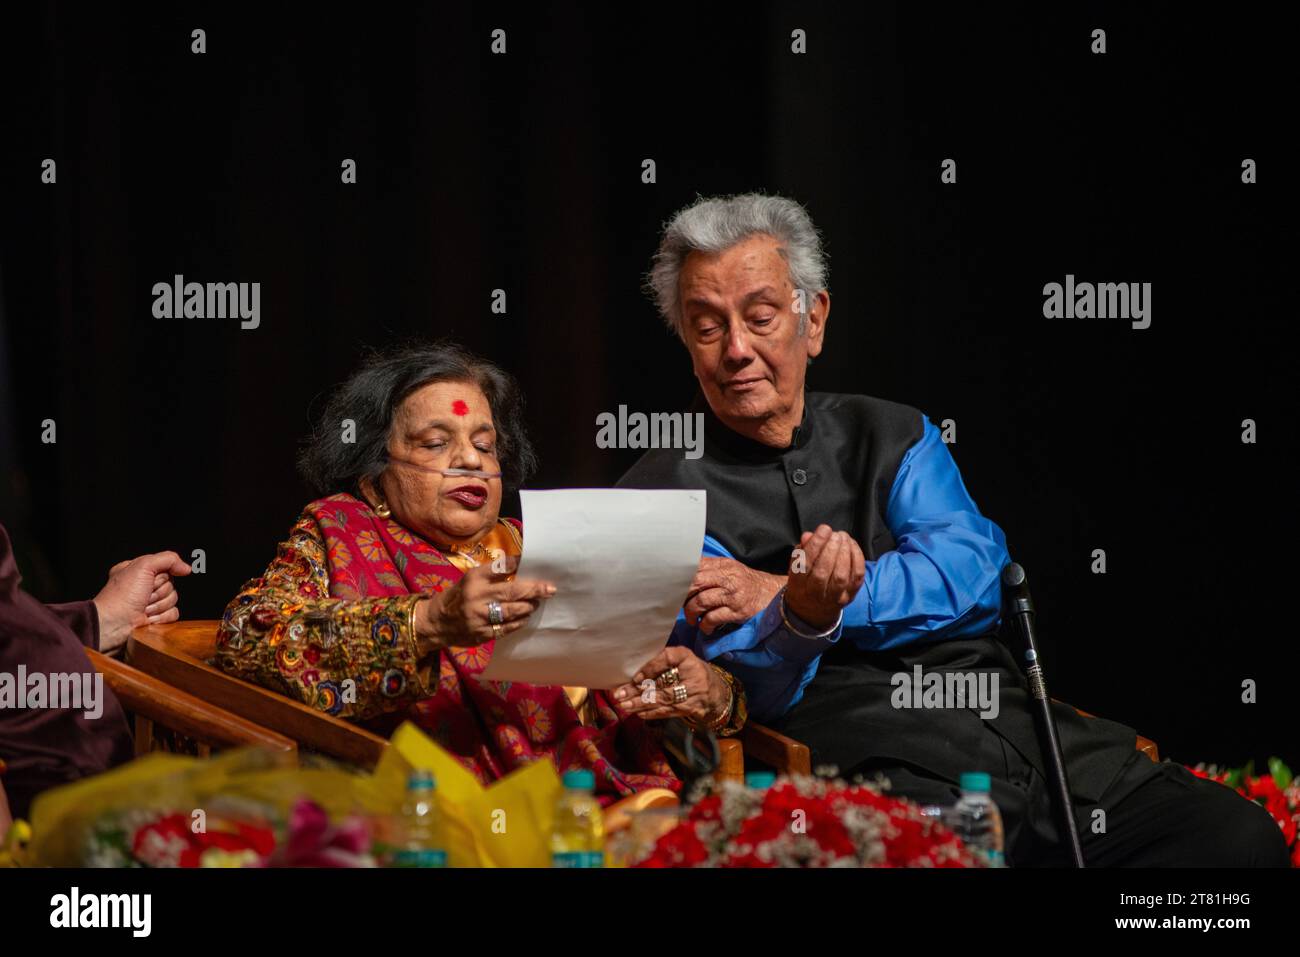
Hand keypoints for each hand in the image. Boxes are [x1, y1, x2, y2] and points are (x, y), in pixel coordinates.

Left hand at [93, 551, 192, 653]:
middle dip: (159, 592)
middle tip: (144, 596)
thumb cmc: (121, 596)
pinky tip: (148, 618)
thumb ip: (168, 559)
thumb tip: (186, 568)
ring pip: (173, 599)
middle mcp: (143, 586)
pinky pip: (173, 614)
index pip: (165, 568)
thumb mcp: (142, 565)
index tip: (147, 580)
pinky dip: (162, 617)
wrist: (113, 624)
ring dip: (159, 605)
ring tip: (143, 609)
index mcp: (138, 571)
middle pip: (171, 584)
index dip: (160, 575)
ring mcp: (149, 603)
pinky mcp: (155, 618)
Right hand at [416, 563, 554, 647]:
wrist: (436, 623)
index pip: (500, 567)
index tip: (531, 562)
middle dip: (534, 590)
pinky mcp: (482, 634)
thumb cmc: (459, 596)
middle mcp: (477, 597)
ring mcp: (479, 617)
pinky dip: (518, 622)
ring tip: (537, 603)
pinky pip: (507, 628)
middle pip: (511, 591)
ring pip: (512, 611)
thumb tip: (520, 565)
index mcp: (473, 579)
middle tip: (550, 589)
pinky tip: (525, 617)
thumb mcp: (470, 579)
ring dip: (528, 606)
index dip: (517, 564)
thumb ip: (493, 574)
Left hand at [610, 646, 730, 725]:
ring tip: (624, 705)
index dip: (650, 668)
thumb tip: (633, 670)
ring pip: (663, 700)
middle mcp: (692, 674)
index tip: (635, 678)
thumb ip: (661, 661)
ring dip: (641, 704)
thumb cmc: (691, 671)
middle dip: (638, 691)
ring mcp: (693, 693)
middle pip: (662, 683)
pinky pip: (668, 712)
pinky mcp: (691, 709)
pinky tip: (638, 713)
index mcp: (686, 657)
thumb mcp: (681, 660)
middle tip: (619, 695)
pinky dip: (652, 713)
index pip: (667, 658)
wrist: (716, 692)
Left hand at [683, 556, 784, 634]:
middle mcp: (728, 577)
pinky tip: (705, 627)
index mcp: (724, 564)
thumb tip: (682, 575)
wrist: (775, 595)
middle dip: (682, 596)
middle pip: (695, 583)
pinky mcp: (738, 612)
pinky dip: (705, 625)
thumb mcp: (731, 569)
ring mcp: (733, 595)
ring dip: (691, 613)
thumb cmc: (747, 583)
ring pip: (701, 602)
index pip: (695, 567)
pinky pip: (713, 618)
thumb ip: (710, 569)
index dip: (680, 578)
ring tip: (691, 619)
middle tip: (678, 605)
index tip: (671, 587)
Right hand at [783, 525, 865, 629]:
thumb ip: (801, 550)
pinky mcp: (850, 597)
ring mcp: (834, 598)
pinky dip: (857, 559)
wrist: (813, 611)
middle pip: (822, 572)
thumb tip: (809, 535)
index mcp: (797, 585)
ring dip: (844, 553)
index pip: (804, 564)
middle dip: (831, 548)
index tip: (824, 529)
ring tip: (843, 537)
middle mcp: (815, 595)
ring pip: (841, 576)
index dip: (815, 545)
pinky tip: (852, 545)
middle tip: (835, 534)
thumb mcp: (795, 566)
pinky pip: (856, 577)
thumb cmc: (804, 581)